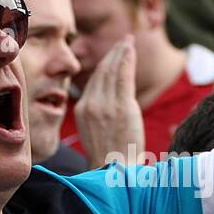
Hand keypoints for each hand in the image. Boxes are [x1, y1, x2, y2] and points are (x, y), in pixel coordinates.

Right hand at [75, 36, 145, 167]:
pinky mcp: (122, 107)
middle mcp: (91, 104)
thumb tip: (105, 105)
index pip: (93, 81)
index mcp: (82, 110)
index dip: (104, 65)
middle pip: (102, 72)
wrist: (113, 172)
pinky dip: (126, 59)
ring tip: (128, 42)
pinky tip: (131, 49)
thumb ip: (98, 114)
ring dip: (121, 53)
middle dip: (113, 54)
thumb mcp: (95, 132)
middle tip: (123, 42)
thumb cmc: (109, 157)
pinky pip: (123, 76)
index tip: (112, 55)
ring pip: (112, 70)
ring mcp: (106, 105)